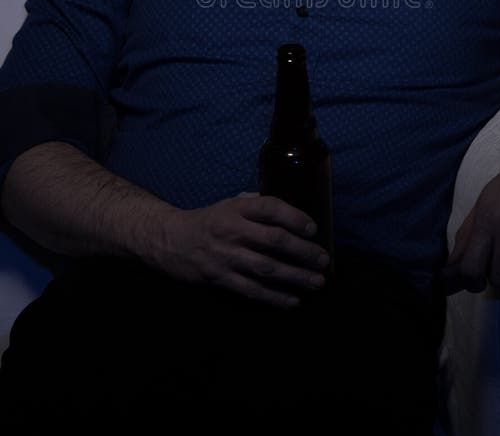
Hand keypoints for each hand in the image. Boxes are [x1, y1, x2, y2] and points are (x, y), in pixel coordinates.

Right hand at [150, 193, 329, 308]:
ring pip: (266, 268)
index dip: (293, 217)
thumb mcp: (231, 203)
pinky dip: (274, 297)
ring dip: (295, 277)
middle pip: (273, 240)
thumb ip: (257, 205)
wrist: (171, 241)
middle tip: (323, 259)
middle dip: (303, 251)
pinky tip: (292, 300)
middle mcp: (232, 230)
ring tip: (317, 282)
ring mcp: (226, 256)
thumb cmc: (210, 220)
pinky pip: (251, 290)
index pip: (269, 207)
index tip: (313, 228)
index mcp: (237, 208)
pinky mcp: (220, 278)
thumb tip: (291, 211)